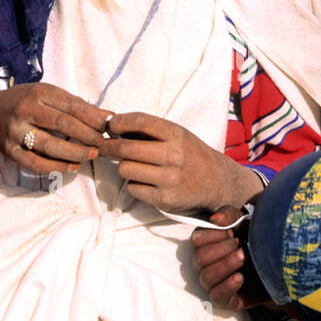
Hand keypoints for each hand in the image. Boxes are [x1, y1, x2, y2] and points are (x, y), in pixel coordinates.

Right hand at [0, 82, 110, 172]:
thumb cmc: (26, 102)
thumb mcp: (48, 95)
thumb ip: (76, 105)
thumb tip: (108, 116)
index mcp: (37, 93)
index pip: (70, 105)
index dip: (92, 117)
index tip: (106, 126)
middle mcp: (25, 110)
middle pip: (62, 124)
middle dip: (86, 135)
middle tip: (101, 143)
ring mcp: (16, 131)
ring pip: (49, 145)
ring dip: (74, 152)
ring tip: (91, 155)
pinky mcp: (11, 151)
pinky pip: (36, 163)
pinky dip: (57, 167)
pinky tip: (73, 166)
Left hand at [99, 112, 262, 213]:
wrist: (217, 182)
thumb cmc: (190, 153)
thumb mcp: (177, 134)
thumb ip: (149, 129)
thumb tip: (112, 124)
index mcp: (176, 134)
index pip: (140, 121)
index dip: (119, 122)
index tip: (110, 125)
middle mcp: (174, 156)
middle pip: (126, 148)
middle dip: (109, 146)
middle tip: (103, 147)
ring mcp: (170, 179)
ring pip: (125, 169)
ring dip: (124, 166)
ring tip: (133, 165)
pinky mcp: (165, 200)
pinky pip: (133, 188)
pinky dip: (133, 184)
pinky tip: (144, 181)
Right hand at [192, 207, 269, 309]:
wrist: (275, 266)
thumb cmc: (253, 241)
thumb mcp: (243, 222)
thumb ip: (229, 216)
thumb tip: (215, 220)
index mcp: (204, 244)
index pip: (197, 239)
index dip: (212, 235)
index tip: (231, 233)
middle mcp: (203, 264)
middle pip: (200, 258)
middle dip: (221, 250)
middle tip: (239, 245)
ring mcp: (211, 283)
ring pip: (207, 276)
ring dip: (225, 265)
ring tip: (243, 258)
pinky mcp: (223, 299)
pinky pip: (217, 295)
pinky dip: (228, 285)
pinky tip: (240, 277)